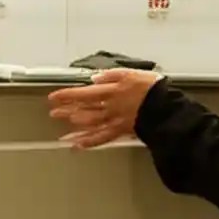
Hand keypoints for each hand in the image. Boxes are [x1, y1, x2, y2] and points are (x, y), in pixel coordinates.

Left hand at [47, 69, 162, 148]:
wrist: (165, 106)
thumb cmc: (150, 88)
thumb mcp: (130, 73)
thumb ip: (111, 75)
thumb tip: (96, 79)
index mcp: (110, 91)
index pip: (82, 93)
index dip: (66, 96)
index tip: (54, 98)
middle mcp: (109, 107)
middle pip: (83, 110)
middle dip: (67, 112)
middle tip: (54, 114)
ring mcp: (114, 120)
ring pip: (89, 125)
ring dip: (74, 128)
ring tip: (62, 131)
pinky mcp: (121, 131)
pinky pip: (102, 138)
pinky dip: (89, 142)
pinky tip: (79, 145)